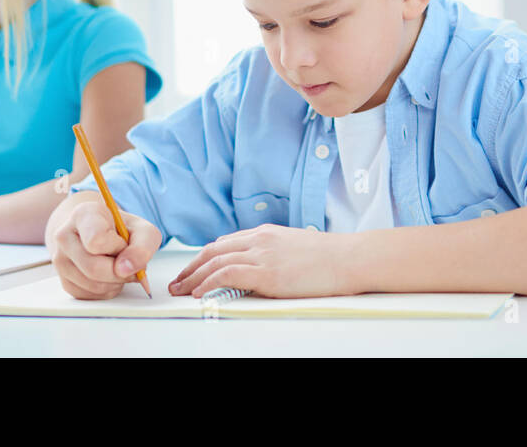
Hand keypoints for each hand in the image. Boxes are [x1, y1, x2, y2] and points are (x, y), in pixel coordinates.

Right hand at [45, 196, 161, 299]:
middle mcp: (64, 236)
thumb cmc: (121, 230)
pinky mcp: (64, 281)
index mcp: (83, 214)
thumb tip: (127, 269)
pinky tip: (110, 276)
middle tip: (128, 262)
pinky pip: (91, 296)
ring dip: (116, 282)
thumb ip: (142, 246)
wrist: (99, 234)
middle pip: (94, 268)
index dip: (117, 247)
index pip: (96, 240)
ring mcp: (60, 261)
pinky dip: (108, 290)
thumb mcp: (141, 229)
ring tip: (119, 266)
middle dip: (120, 271)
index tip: (124, 244)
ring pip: (93, 285)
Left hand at [169, 224, 356, 298]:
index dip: (203, 259)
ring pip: (215, 262)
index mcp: (265, 233)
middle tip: (177, 283)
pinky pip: (226, 274)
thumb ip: (272, 254)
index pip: (224, 243)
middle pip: (213, 251)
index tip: (192, 272)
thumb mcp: (294, 248)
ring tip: (181, 292)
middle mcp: (259, 239)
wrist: (348, 258)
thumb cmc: (328, 257)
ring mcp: (262, 254)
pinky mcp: (266, 272)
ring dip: (193, 278)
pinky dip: (209, 282)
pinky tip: (200, 293)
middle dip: (191, 268)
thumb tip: (259, 270)